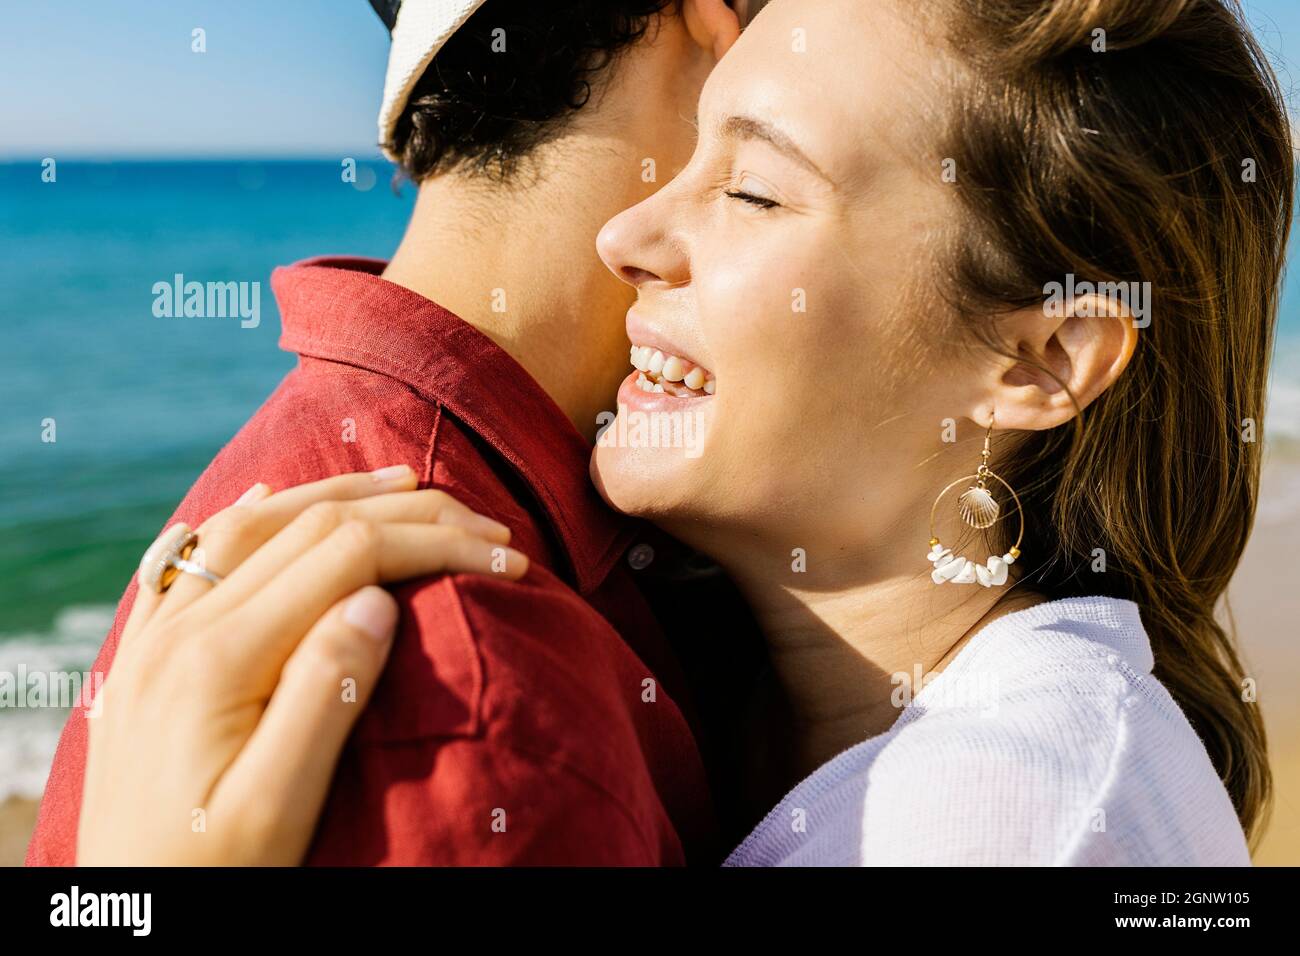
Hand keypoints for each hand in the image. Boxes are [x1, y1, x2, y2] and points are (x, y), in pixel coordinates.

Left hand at [77, 465, 526, 864]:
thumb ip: (325, 694)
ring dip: (332, 495)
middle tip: (485, 520)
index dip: (434, 543)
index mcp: (219, 661)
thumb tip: (377, 598)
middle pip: (309, 529)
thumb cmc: (209, 874)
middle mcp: (179, 631)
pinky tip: (267, 499)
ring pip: (251, 527)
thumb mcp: (275, 807)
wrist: (124, 920)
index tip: (506, 555)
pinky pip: (188, 558)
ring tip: (402, 483)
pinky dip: (243, 518)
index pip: (348, 557)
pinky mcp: (142, 658)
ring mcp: (154, 639)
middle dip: (408, 514)